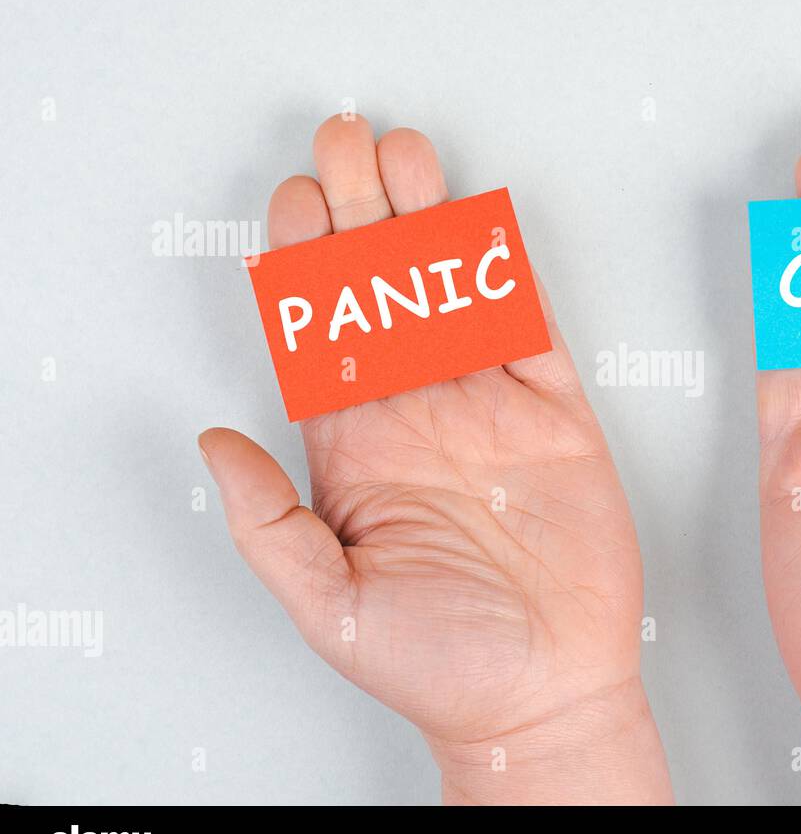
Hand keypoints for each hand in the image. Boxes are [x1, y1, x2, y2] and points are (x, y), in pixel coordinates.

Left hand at [201, 115, 670, 804]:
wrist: (543, 691)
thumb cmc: (440, 664)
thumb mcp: (329, 606)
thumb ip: (270, 524)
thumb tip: (215, 444)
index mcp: (355, 448)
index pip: (319, 333)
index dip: (304, 262)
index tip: (295, 203)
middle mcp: (416, 413)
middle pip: (381, 290)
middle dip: (359, 211)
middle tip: (345, 142)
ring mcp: (486, 408)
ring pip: (451, 290)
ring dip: (428, 221)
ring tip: (405, 156)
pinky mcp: (552, 413)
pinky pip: (527, 324)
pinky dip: (508, 271)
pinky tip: (484, 222)